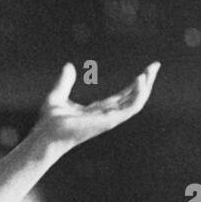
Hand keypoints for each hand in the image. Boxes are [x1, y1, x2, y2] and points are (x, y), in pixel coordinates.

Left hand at [33, 61, 159, 151]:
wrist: (45, 135)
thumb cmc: (49, 122)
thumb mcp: (57, 95)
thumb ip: (64, 82)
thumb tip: (68, 66)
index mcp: (98, 111)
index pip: (122, 96)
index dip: (135, 84)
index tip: (145, 70)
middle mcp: (106, 116)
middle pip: (133, 98)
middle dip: (146, 82)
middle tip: (155, 65)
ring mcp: (108, 119)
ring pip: (135, 103)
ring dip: (145, 88)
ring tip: (149, 71)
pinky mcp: (108, 122)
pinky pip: (130, 108)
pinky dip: (138, 95)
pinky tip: (140, 80)